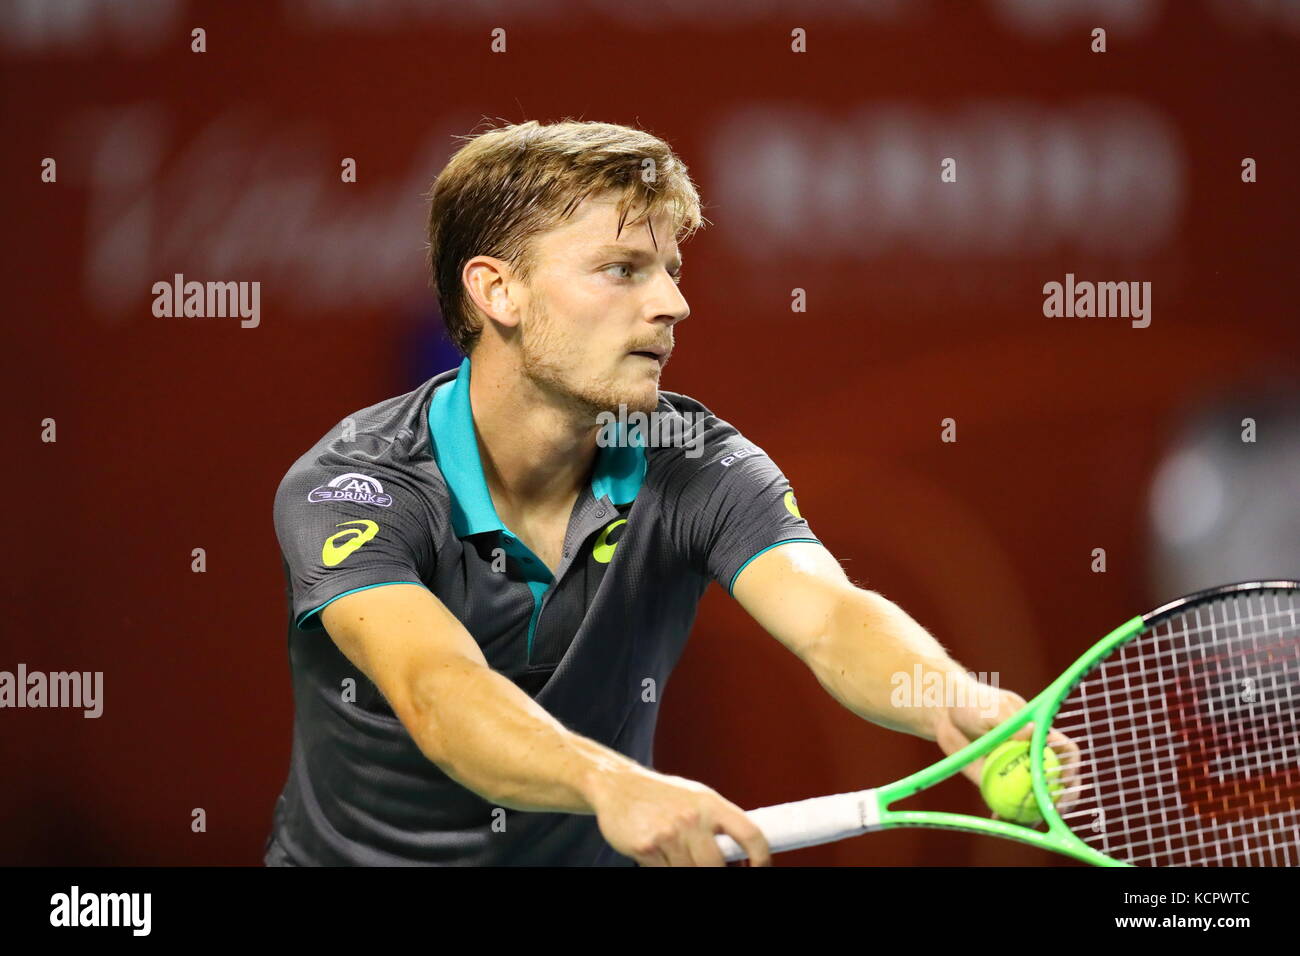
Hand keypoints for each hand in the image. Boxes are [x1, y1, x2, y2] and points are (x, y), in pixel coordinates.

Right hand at [587, 766, 770, 865]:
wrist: (618, 785)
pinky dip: (666, 869)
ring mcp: (668, 835)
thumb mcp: (696, 798)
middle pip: (718, 866)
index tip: (760, 868)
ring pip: (691, 873)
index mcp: (711, 804)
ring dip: (688, 870)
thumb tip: (744, 853)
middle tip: (710, 866)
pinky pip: (666, 873)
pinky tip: (661, 856)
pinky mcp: (646, 849)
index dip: (762, 858)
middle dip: (717, 873)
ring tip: (680, 855)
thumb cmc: (662, 795)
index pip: (750, 834)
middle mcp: (692, 818)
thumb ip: (718, 823)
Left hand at [932, 681, 1081, 809]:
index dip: (1071, 766)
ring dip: (1034, 812)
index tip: (1062, 779)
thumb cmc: (974, 703)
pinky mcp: (998, 782)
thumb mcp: (992, 709)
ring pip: (1034, 797)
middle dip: (1061, 799)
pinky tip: (998, 819)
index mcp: (1039, 735)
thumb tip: (1034, 731)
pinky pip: (1006, 802)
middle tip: (1051, 809)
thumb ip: (1011, 721)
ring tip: (1023, 820)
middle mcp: (1032, 756)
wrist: (946, 715)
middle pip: (1057, 781)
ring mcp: (1017, 771)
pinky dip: (1006, 813)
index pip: (1066, 751)